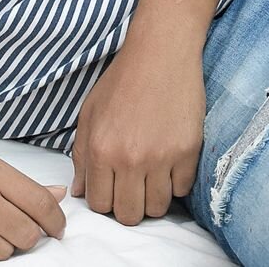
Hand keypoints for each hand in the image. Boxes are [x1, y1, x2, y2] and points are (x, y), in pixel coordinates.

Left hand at [70, 45, 205, 225]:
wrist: (161, 53)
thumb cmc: (122, 80)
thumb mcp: (90, 114)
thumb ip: (81, 155)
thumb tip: (80, 191)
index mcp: (100, 149)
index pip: (99, 204)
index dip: (105, 200)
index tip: (112, 188)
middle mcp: (128, 159)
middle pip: (129, 215)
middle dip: (129, 205)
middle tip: (133, 186)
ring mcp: (160, 157)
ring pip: (157, 208)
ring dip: (153, 197)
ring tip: (152, 176)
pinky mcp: (187, 152)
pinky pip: (182, 189)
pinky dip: (176, 182)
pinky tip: (170, 162)